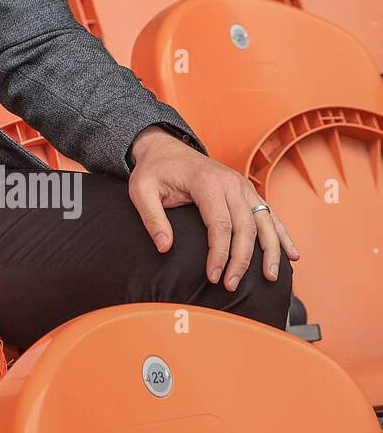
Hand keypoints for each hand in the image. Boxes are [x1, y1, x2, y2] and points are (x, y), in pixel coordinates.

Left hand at [127, 126, 299, 289]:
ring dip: (271, 251)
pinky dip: (282, 235)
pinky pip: (270, 214)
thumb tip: (164, 247)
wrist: (165, 147)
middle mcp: (230, 182)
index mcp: (206, 182)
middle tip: (232, 285)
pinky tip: (291, 255)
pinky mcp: (247, 190)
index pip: (220, 224)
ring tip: (270, 277)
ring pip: (265, 221)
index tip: (213, 276)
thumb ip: (152, 218)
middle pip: (245, 226)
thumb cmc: (154, 170)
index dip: (219, 254)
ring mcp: (242, 185)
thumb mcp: (141, 190)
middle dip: (242, 260)